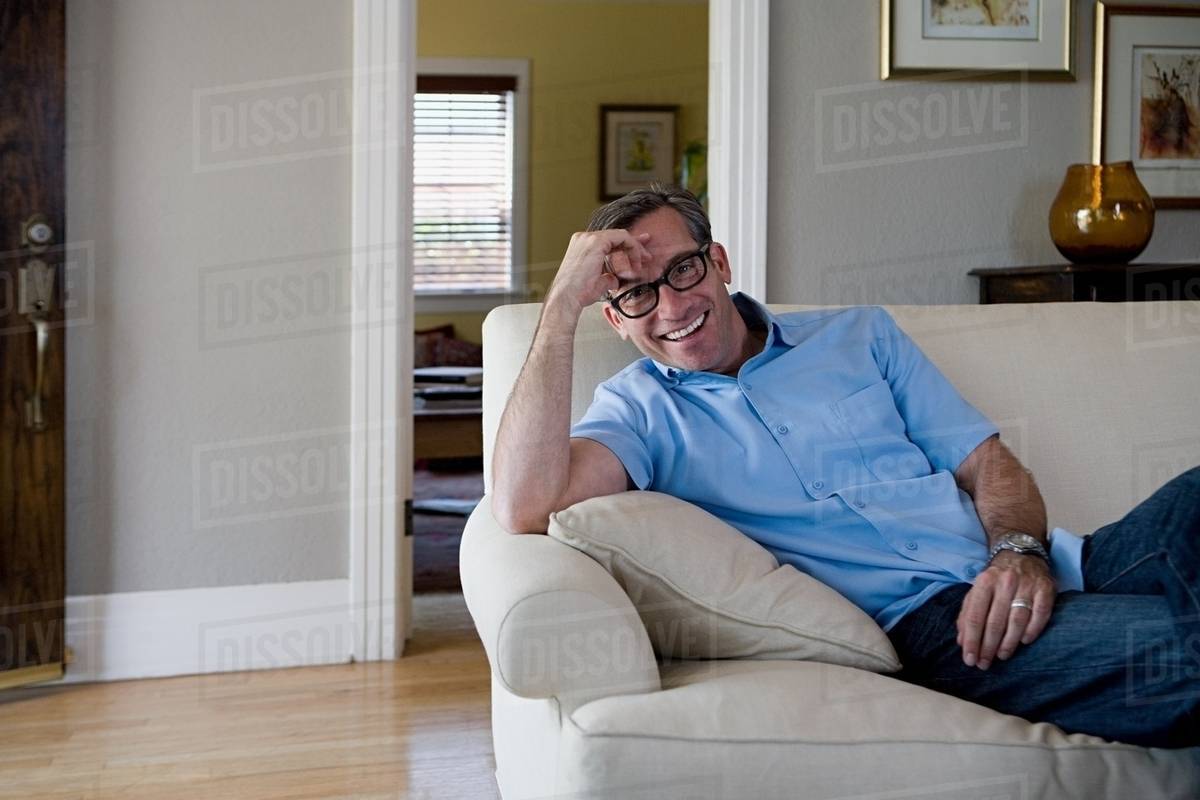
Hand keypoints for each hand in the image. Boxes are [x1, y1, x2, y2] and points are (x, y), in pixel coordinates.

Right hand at [543, 229, 651, 318]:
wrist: (567, 298)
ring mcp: (588, 238)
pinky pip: (621, 237)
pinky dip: (632, 247)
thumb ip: (607, 277)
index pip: (609, 241)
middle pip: (615, 236)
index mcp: (581, 246)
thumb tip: (615, 279)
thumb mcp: (597, 283)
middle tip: (647, 254)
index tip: (639, 255)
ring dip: (634, 248)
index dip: (626, 246)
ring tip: (644, 260)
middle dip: (634, 244)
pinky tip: (636, 260)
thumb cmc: (578, 294)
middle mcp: (584, 238)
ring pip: (620, 235)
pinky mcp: (596, 241)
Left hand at [956, 551, 1054, 669]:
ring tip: (1002, 656)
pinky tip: (1024, 642)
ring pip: (1017, 620)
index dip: (972, 640)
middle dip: (988, 647)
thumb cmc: (996, 579)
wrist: (1022, 554)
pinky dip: (1032, 630)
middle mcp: (1005, 582)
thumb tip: (962, 642)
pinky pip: (1040, 614)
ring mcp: (1027, 585)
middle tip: (984, 663)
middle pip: (995, 621)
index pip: (975, 616)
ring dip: (1009, 643)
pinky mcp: (1046, 589)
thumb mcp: (977, 591)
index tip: (969, 659)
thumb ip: (967, 615)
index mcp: (984, 582)